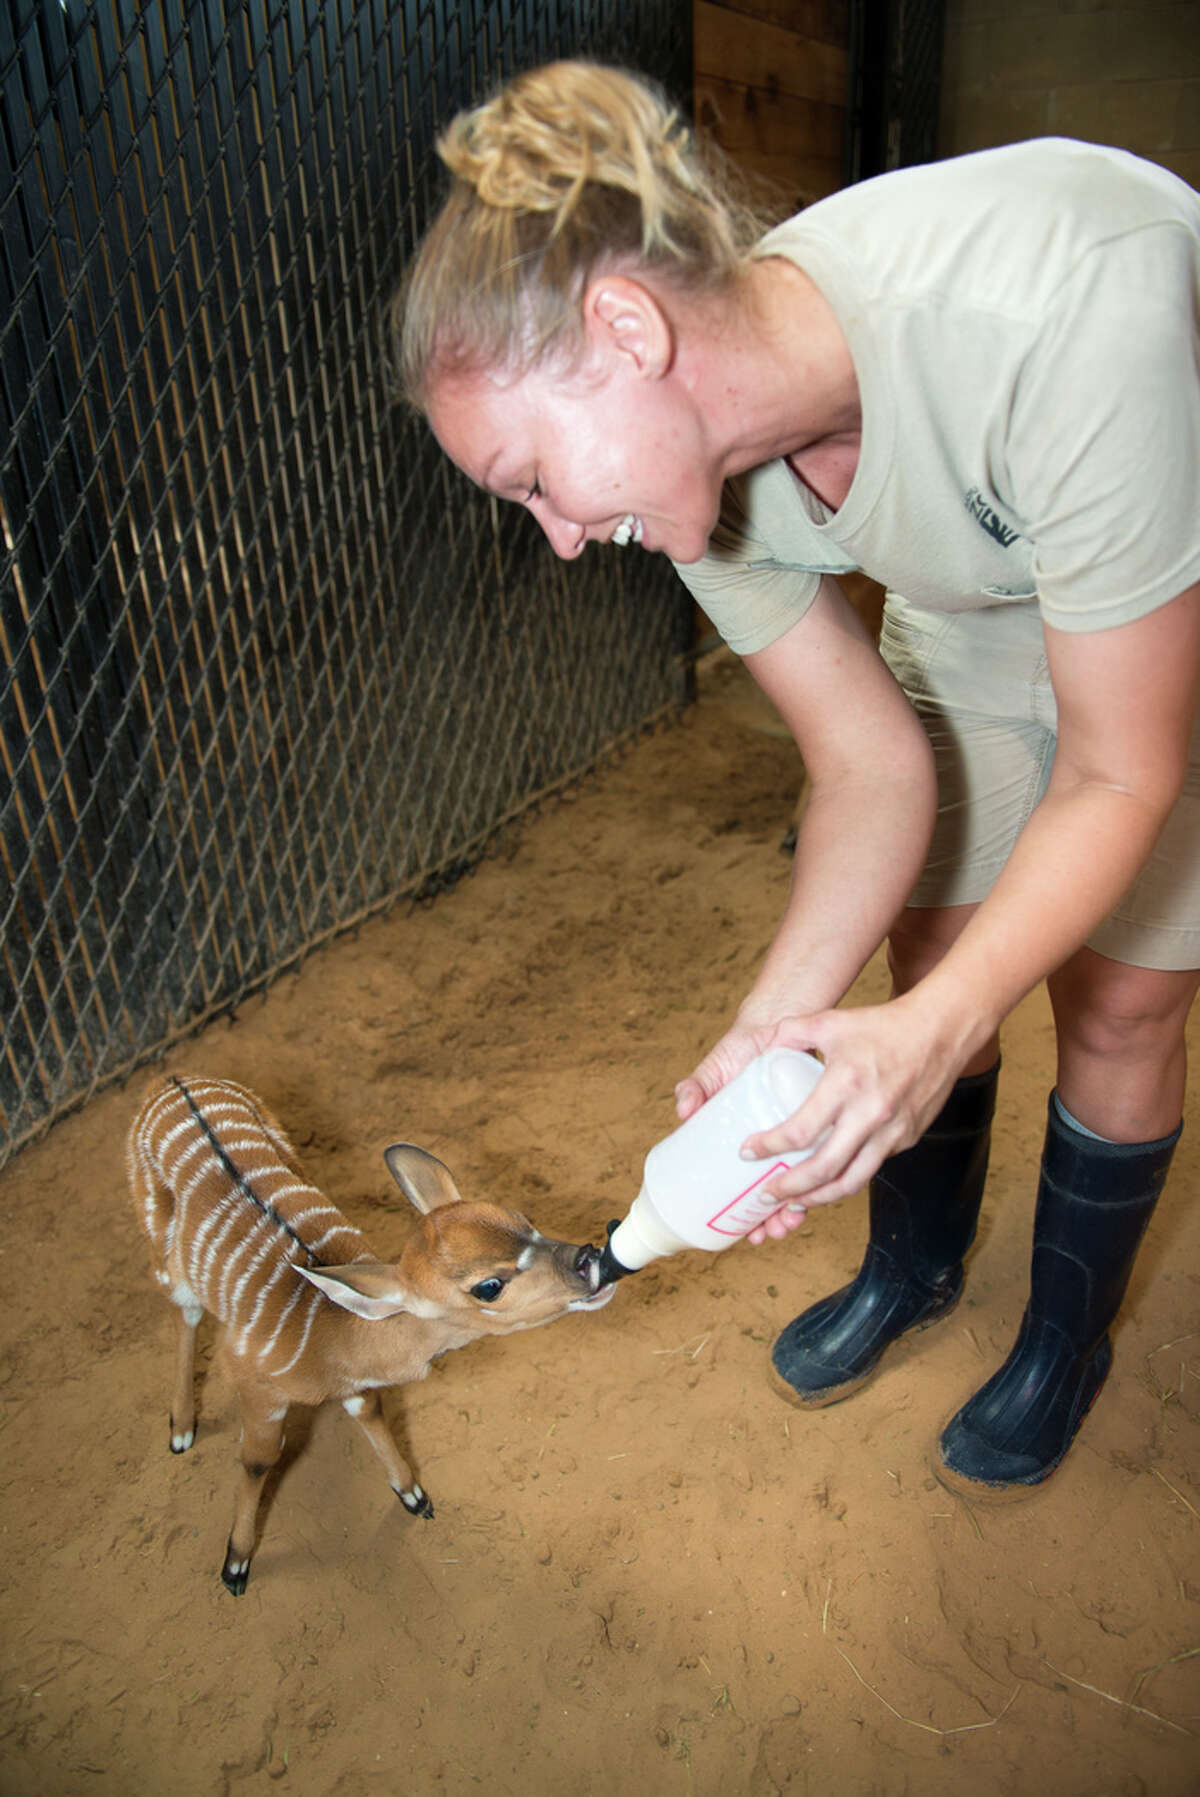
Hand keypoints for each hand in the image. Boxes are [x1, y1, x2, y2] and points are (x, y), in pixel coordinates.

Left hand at [737, 994, 973, 1222]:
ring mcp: (893, 1131)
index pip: (801, 1131)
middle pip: (824, 1169)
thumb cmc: (884, 1025)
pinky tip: (828, 1179)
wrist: (942, 1031)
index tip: (747, 1151)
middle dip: (790, 1189)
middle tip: (767, 1195)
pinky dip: (847, 1179)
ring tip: (795, 1203)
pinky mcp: (907, 1138)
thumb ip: (790, 1032)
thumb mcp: (831, 1021)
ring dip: (819, 1197)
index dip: (770, 1147)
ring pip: (852, 1181)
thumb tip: (759, 1049)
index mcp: (846, 1083)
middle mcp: (870, 1113)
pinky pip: (872, 1167)